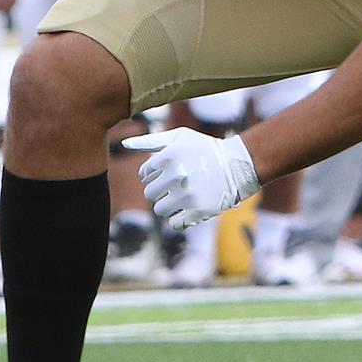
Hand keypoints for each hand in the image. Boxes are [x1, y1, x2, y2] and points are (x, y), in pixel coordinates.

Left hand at [126, 128, 261, 231]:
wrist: (237, 164)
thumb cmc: (204, 149)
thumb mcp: (179, 137)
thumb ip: (150, 141)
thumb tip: (124, 144)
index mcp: (168, 157)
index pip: (144, 174)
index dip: (156, 173)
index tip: (171, 170)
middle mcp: (176, 176)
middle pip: (150, 193)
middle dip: (161, 190)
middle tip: (179, 184)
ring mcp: (187, 195)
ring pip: (160, 210)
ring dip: (169, 205)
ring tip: (184, 195)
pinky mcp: (198, 211)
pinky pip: (175, 223)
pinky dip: (180, 218)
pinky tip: (191, 206)